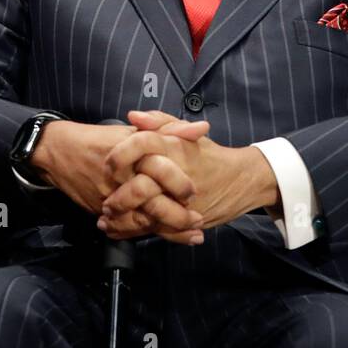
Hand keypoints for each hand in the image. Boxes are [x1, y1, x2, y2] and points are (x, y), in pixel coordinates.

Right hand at [32, 118, 208, 244]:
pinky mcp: (101, 211)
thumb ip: (169, 128)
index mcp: (133, 154)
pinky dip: (144, 233)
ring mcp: (111, 198)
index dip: (179, 183)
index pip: (160, 170)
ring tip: (191, 236)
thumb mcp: (135, 129)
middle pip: (154, 203)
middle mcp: (122, 179)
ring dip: (167, 231)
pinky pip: (126, 227)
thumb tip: (202, 128)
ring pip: (141, 221)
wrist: (59, 152)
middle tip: (199, 222)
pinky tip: (162, 235)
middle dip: (178, 217)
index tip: (194, 192)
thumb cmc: (101, 138)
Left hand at [98, 110, 279, 239]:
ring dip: (122, 217)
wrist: (242, 180)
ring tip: (105, 217)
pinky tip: (117, 229)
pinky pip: (156, 228)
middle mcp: (178, 173)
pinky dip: (133, 231)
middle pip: (141, 185)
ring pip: (146, 212)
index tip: (108, 163)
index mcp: (176, 148)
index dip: (121, 154)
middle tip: (105, 198)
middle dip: (119, 195)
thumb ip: (160, 121)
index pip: (142, 144)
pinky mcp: (185, 220)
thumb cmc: (211, 156)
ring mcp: (182, 200)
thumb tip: (133, 116)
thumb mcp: (188, 133)